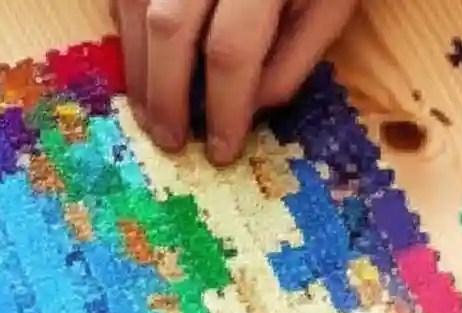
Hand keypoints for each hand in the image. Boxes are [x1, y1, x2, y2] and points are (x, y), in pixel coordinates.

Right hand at [113, 0, 357, 164]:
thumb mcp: (331, 3)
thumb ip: (294, 56)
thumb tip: (248, 109)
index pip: (232, 49)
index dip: (223, 107)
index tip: (222, 149)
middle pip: (170, 28)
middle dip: (167, 95)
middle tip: (171, 141)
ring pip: (136, 6)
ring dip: (139, 68)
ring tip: (150, 114)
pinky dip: (129, 29)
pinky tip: (143, 64)